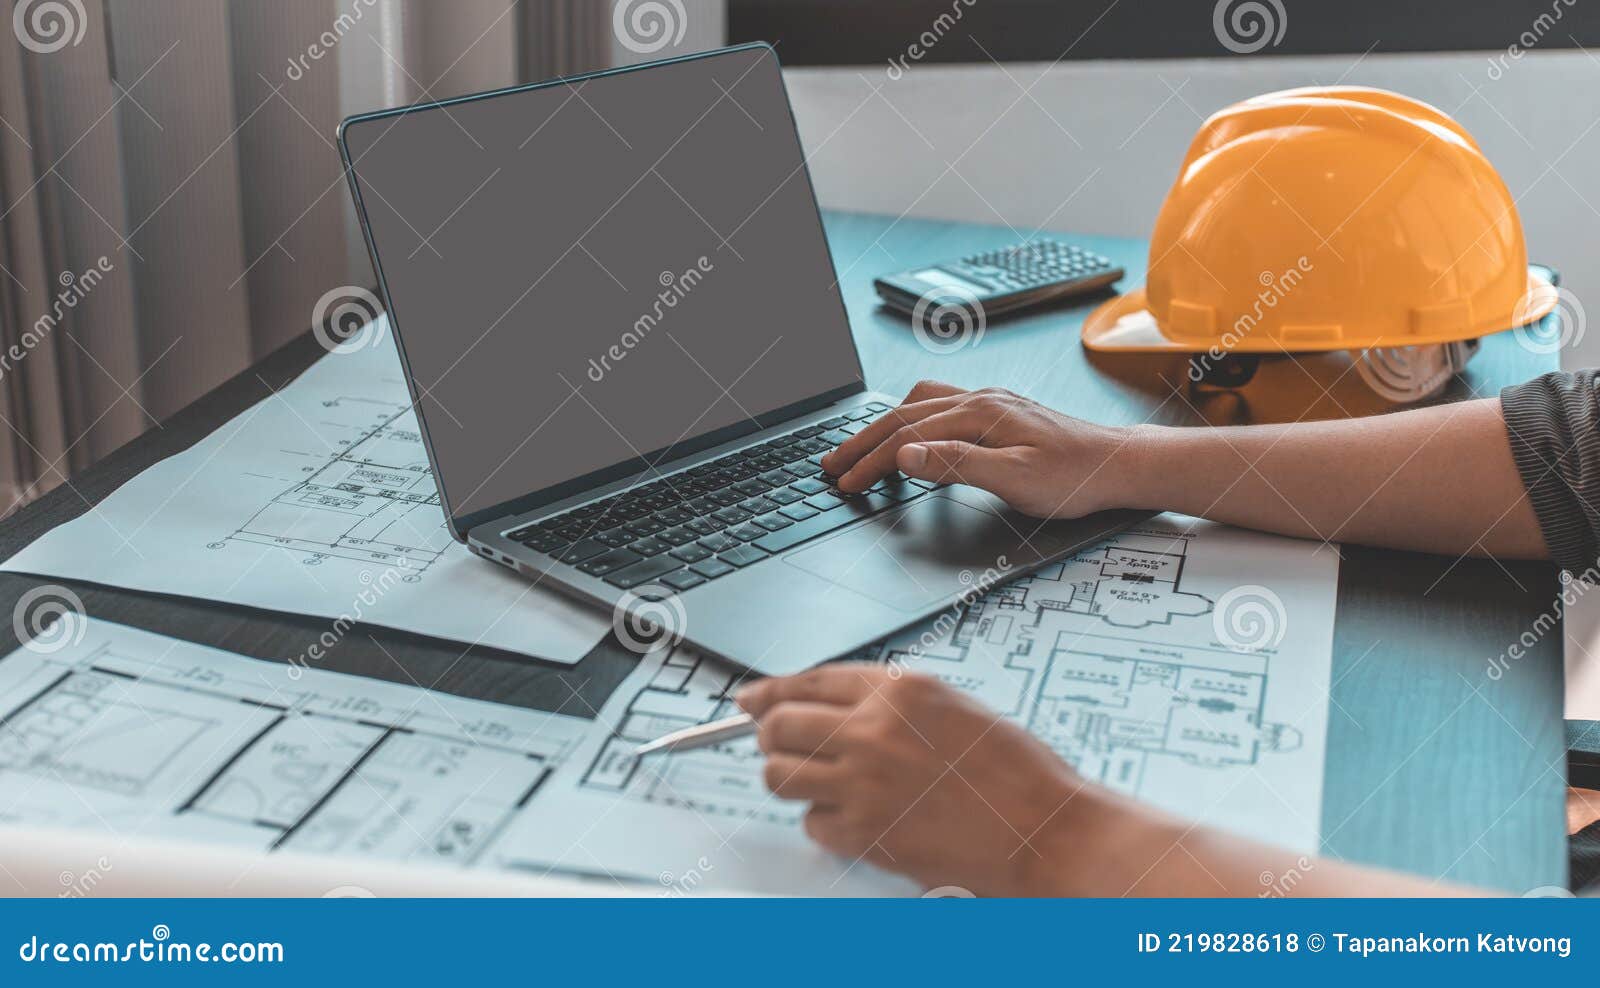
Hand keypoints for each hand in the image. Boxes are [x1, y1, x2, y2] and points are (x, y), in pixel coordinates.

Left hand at [736, 663, 1094, 895]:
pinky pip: (811, 824)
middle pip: (780, 724)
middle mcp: (873, 730)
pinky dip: (823, 824)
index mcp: (899, 690)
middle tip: (774, 743)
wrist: (1041, 830)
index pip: (810, 680)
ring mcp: (863, 782)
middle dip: (769, 734)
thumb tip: (830, 706)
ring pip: (780, 775)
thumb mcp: (951, 707)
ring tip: (817, 783)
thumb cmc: (1013, 773)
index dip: (772, 690)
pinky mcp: (863, 832)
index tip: (751, 699)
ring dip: (789, 778)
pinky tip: (853, 819)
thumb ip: (889, 702)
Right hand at [821, 381, 1136, 517]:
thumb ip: (955, 465)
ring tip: (859, 447)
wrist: (1119, 465)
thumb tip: (905, 455)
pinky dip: (911, 419)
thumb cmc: (1074, 477)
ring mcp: (989, 402)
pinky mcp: (999, 410)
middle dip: (863, 441)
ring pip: (919, 404)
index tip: (846, 483)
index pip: (907, 438)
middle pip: (904, 415)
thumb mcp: (1013, 480)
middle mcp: (980, 399)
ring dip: (884, 425)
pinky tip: (910, 432)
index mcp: (979, 415)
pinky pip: (939, 405)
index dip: (872, 462)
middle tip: (832, 463)